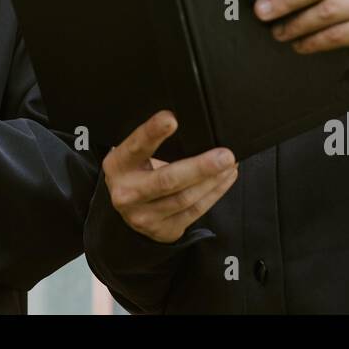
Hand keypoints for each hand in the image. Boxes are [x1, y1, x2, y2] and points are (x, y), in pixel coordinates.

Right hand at [103, 111, 236, 243]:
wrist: (128, 209)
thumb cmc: (137, 172)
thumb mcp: (134, 155)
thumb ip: (153, 142)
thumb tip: (192, 126)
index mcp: (118, 165)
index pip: (137, 146)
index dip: (153, 132)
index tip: (171, 119)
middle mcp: (127, 193)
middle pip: (166, 180)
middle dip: (200, 167)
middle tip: (224, 155)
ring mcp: (143, 216)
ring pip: (185, 198)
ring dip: (213, 180)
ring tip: (229, 164)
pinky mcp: (162, 229)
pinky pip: (194, 211)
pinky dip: (214, 193)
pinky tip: (224, 179)